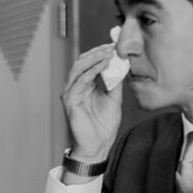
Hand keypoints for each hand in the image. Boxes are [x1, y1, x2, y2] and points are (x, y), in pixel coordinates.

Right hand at [59, 43, 123, 162]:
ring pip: (79, 67)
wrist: (97, 146)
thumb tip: (121, 64)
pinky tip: (104, 65)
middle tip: (113, 46)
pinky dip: (92, 70)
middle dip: (97, 52)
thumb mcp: (114, 99)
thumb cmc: (103, 126)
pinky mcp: (70, 101)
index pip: (88, 63)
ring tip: (109, 52)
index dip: (100, 53)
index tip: (115, 46)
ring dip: (95, 58)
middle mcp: (74, 87)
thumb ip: (115, 82)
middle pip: (81, 61)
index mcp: (83, 86)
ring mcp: (70, 93)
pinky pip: (80, 81)